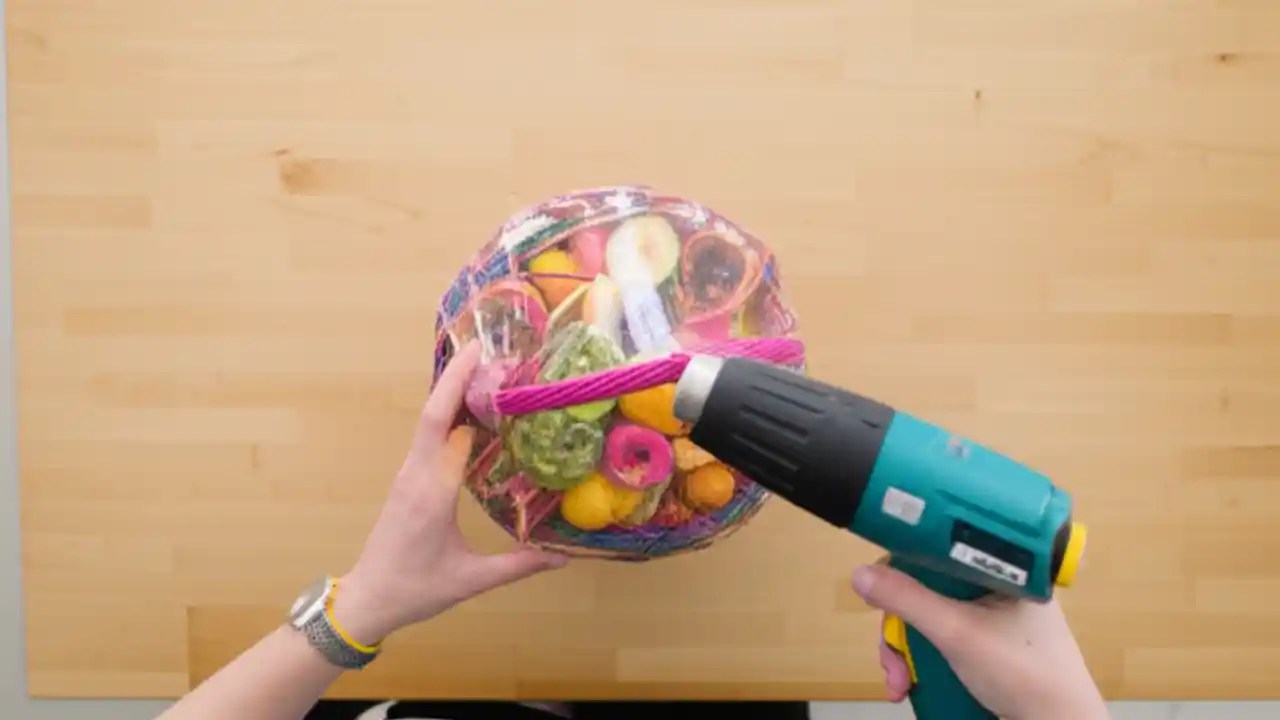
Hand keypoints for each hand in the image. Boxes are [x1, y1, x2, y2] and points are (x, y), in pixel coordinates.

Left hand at [330, 340, 568, 644]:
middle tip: (485, 344)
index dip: (469, 394)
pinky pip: (427, 437)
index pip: (450, 430)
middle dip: (456, 375)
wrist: (367, 600)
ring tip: (484, 367)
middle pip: (434, 412)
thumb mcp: (471, 580)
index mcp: (432, 492)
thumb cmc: (416, 589)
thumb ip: (519, 565)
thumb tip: (565, 558)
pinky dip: (447, 414)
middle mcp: (416, 475)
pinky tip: (470, 409)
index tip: (497, 366)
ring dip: (451, 391)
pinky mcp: (408, 481)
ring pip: (428, 421)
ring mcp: (408, 475)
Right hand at [853, 562, 1109, 719]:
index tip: (879, 588)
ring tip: (899, 683)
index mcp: (1002, 568)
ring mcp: (992, 618)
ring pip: (930, 618)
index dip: (904, 566)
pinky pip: (941, 638)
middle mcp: (996, 587)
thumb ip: (908, 600)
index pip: (939, 548)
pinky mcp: (986, 645)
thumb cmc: (1021, 672)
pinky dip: (921, 660)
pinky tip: (909, 684)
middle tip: (892, 661)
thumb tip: (860, 574)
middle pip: (927, 589)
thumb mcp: (957, 633)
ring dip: (905, 651)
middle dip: (900, 629)